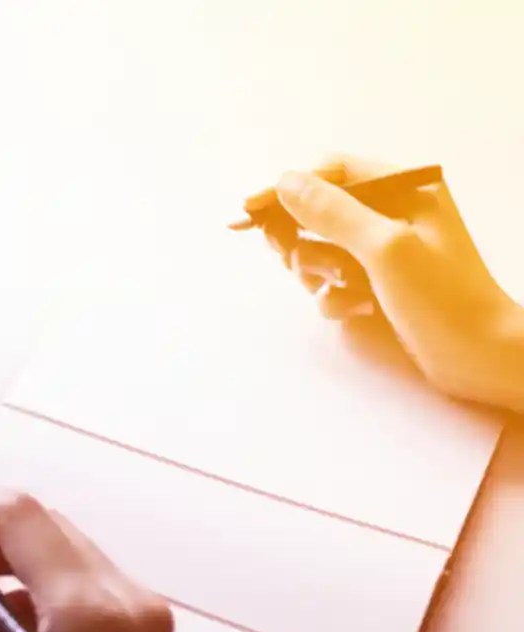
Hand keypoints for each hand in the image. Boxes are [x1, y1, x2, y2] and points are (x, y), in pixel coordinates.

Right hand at [243, 155, 523, 411]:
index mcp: (407, 188)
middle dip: (304, 238)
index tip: (250, 211)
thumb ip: (333, 212)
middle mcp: (395, 214)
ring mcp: (386, 252)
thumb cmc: (442, 298)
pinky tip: (357, 310)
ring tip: (341, 288)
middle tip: (292, 259)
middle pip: (320, 211)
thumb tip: (285, 182)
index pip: (333, 171)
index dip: (289, 188)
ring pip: (321, 250)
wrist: (481, 359)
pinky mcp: (379, 286)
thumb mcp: (385, 248)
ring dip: (319, 272)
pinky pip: (334, 283)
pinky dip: (335, 298)